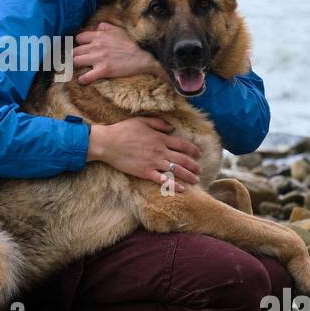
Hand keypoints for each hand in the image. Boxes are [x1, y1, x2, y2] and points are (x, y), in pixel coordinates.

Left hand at [73, 23, 166, 83]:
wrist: (145, 56)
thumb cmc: (132, 44)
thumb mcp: (119, 30)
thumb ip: (107, 27)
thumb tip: (99, 26)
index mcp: (100, 35)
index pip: (79, 38)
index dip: (79, 44)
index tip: (80, 49)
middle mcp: (96, 46)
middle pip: (74, 51)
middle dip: (73, 56)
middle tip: (75, 61)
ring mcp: (99, 58)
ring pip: (76, 61)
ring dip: (75, 67)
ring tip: (77, 70)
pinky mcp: (104, 70)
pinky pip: (86, 76)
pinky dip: (82, 79)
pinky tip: (83, 80)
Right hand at [87, 118, 202, 188]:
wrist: (109, 143)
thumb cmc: (123, 130)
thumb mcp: (142, 121)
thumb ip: (159, 123)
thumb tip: (172, 128)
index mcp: (160, 138)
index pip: (182, 144)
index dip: (192, 149)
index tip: (198, 154)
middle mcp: (160, 151)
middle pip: (183, 159)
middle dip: (194, 165)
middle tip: (200, 170)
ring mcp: (154, 162)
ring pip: (176, 170)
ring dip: (188, 176)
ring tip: (196, 180)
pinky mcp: (145, 172)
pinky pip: (163, 180)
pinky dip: (174, 185)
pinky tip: (182, 189)